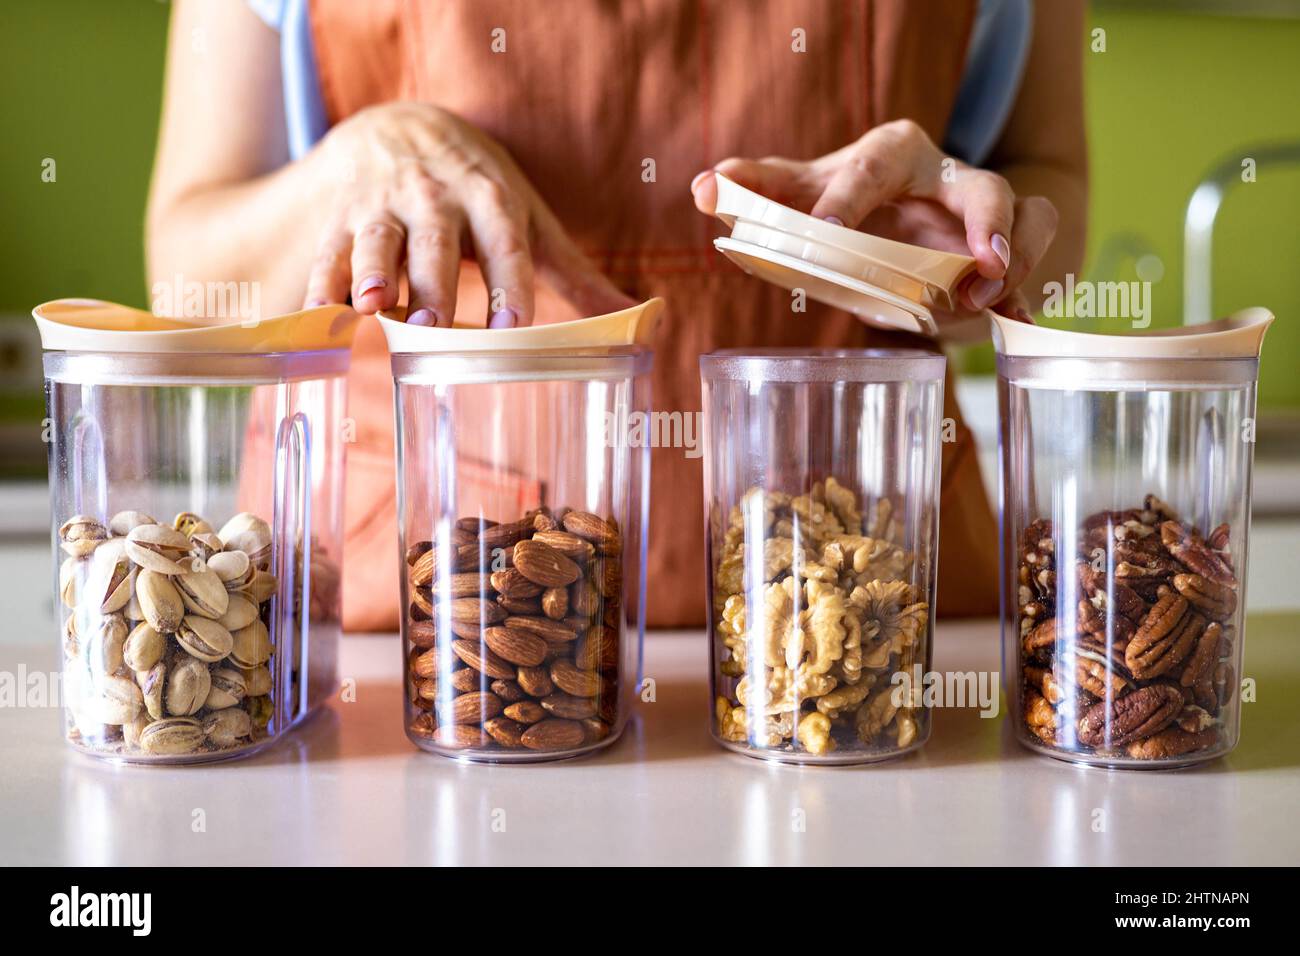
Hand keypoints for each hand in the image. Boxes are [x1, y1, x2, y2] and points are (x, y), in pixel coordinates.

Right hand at [303, 103, 632, 325]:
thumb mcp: (531, 222)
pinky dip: (321, 281)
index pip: (505, 243)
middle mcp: (436, 198)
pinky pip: (328, 251)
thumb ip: (577, 277)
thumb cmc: (481, 191)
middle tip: (434, 326)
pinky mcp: (341, 218)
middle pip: (436, 243)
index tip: (512, 326)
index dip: (509, 284)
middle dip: (434, 283)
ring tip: (373, 305)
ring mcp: (384, 205)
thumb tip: (642, 320)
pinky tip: (318, 314)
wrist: (401, 127)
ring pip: (377, 240)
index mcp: (492, 199)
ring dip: (372, 271)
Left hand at [690, 119, 1057, 326]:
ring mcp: (982, 216)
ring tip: (986, 302)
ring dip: (1016, 260)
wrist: (906, 211)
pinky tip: (1019, 325)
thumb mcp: (804, 190)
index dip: (849, 197)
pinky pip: (1036, 268)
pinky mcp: (1005, 253)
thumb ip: (758, 189)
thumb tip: (703, 187)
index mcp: (891, 154)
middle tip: (980, 265)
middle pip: (980, 185)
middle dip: (986, 220)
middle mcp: (946, 177)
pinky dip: (1028, 299)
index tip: (828, 231)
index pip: (872, 164)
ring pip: (1028, 217)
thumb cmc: (848, 198)